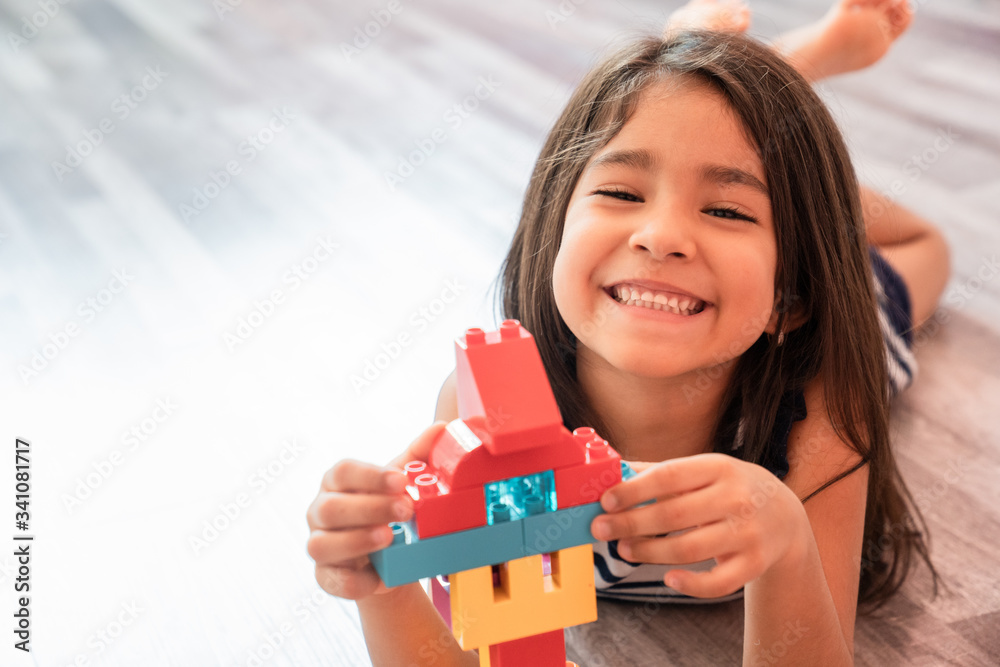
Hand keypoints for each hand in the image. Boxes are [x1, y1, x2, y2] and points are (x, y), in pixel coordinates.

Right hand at [305, 421, 448, 599]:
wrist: (387, 557)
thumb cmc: (389, 510)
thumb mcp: (402, 484)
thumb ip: (418, 456)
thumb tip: (442, 428)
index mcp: (337, 482)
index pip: (343, 471)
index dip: (371, 476)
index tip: (402, 480)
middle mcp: (320, 511)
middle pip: (332, 507)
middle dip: (370, 508)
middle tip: (407, 510)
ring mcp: (319, 544)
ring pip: (322, 544)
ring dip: (357, 541)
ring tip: (389, 537)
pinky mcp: (325, 576)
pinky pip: (330, 580)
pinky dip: (354, 581)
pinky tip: (378, 577)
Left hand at [590, 453, 809, 597]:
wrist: (784, 515)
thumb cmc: (727, 489)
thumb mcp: (702, 470)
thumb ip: (659, 473)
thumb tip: (611, 473)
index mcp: (718, 468)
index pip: (670, 476)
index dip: (635, 490)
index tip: (605, 500)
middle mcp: (736, 498)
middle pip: (674, 515)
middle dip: (631, 523)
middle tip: (601, 529)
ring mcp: (748, 533)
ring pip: (690, 549)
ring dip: (651, 552)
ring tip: (625, 550)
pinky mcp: (754, 564)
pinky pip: (718, 582)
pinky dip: (691, 585)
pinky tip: (668, 578)